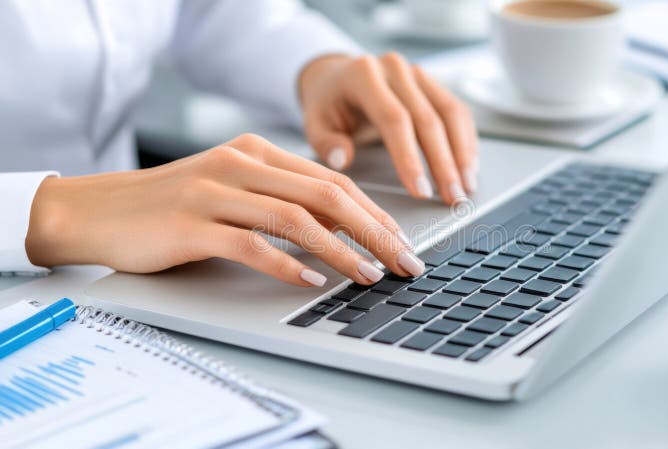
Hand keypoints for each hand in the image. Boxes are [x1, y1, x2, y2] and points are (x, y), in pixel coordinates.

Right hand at [25, 134, 424, 286]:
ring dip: (340, 250)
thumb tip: (338, 226)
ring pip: (295, 218)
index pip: (330, 179)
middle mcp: (238, 164)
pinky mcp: (191, 224)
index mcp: (254, 152)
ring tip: (369, 275)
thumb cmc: (170, 205)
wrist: (97, 210)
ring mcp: (213, 192)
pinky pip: (250, 244)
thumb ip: (276, 196)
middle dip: (373, 231)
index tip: (399, 239)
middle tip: (403, 260)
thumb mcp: (229, 187)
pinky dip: (285, 263)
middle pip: (324, 195)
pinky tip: (311, 280)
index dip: (371, 211)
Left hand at [298, 52, 478, 204]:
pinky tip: (469, 168)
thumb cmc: (327, 104)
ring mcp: (417, 73)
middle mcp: (395, 68)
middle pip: (428, 119)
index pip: (394, 119)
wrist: (336, 76)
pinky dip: (466, 141)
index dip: (410, 158)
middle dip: (444, 164)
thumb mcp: (314, 123)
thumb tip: (342, 159)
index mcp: (364, 75)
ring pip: (451, 114)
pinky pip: (457, 112)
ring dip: (463, 154)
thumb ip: (325, 143)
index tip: (421, 192)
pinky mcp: (433, 83)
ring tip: (467, 187)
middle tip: (452, 198)